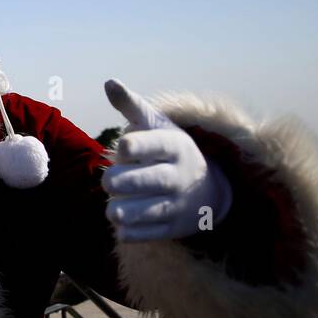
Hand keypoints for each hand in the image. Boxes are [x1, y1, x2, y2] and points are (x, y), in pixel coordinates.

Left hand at [100, 79, 232, 241]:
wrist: (208, 189)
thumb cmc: (169, 151)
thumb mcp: (158, 125)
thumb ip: (132, 106)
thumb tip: (109, 82)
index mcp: (174, 146)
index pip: (150, 145)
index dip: (131, 146)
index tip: (121, 147)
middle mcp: (178, 176)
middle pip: (139, 181)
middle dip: (114, 181)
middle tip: (109, 180)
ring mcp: (176, 205)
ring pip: (137, 212)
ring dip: (117, 210)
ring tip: (114, 205)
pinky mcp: (172, 229)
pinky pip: (141, 235)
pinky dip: (126, 231)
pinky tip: (124, 222)